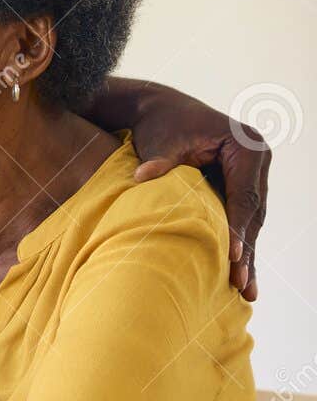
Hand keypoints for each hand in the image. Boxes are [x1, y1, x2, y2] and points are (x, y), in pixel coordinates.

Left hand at [122, 81, 269, 299]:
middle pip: (253, 213)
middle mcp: (257, 159)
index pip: (243, 195)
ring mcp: (253, 173)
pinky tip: (239, 274)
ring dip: (247, 254)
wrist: (159, 109)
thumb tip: (142, 178)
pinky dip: (239, 244)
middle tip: (241, 284)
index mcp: (246, 147)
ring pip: (252, 221)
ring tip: (245, 290)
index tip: (230, 256)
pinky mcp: (241, 184)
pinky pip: (243, 218)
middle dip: (246, 250)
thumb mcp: (162, 143)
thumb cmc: (160, 125)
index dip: (237, 228)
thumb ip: (160, 163)